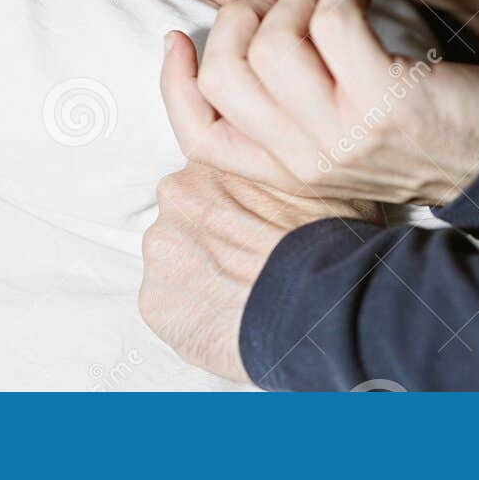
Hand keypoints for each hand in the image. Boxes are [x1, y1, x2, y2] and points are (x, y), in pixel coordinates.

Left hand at [138, 160, 378, 381]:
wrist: (318, 303)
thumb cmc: (323, 240)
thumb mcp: (311, 177)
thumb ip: (275, 166)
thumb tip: (285, 161)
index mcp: (210, 162)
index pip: (209, 181)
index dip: (234, 207)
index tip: (255, 226)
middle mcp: (175, 198)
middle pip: (188, 219)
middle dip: (214, 238)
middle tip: (250, 260)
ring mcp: (161, 250)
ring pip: (176, 261)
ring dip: (202, 274)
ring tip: (243, 290)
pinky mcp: (155, 302)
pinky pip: (170, 306)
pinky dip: (193, 314)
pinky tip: (227, 318)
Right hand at [161, 0, 478, 204]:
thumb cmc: (413, 134)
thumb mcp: (335, 140)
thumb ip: (284, 113)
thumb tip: (228, 42)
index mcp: (284, 173)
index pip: (199, 136)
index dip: (173, 82)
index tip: (179, 37)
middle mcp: (305, 162)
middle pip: (226, 77)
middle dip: (241, 18)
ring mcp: (342, 134)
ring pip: (273, 45)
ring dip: (297, 0)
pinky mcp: (381, 101)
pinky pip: (331, 22)